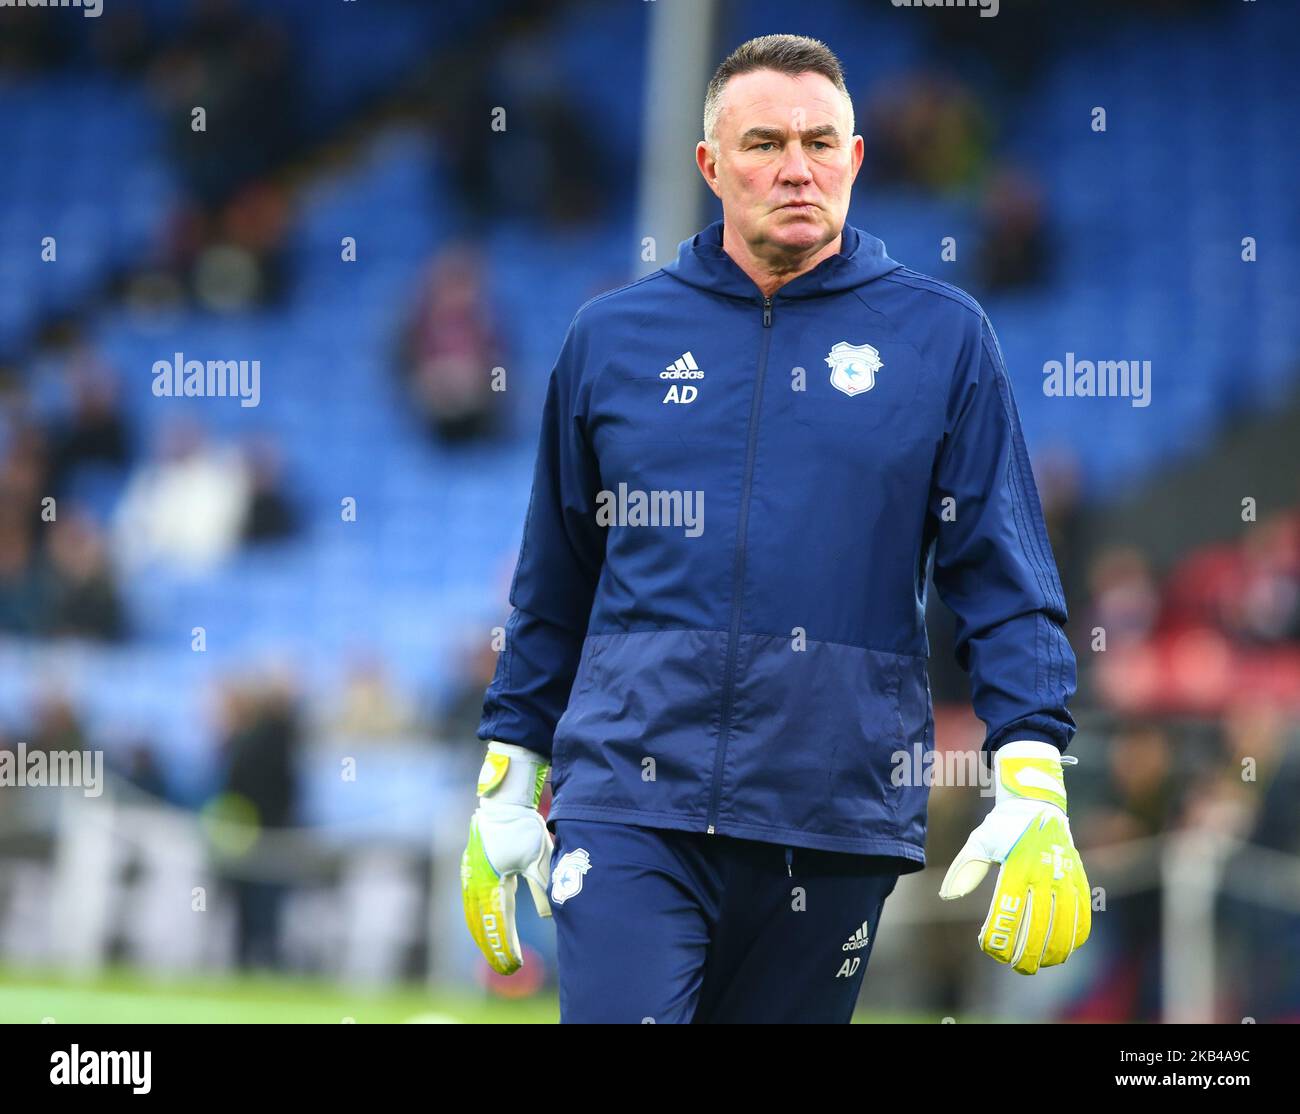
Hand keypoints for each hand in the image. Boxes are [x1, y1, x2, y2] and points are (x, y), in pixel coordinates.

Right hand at [461, 741, 552, 974]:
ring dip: (483, 938)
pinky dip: (477, 921)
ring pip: (473, 916)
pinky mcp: (471, 872)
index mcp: (492, 880)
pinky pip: (471, 904)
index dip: (505, 945)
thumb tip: (550, 916)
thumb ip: (542, 887)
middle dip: (493, 948)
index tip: (514, 964)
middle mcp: (476, 882)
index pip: (498, 922)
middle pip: (481, 924)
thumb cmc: (522, 828)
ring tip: (496, 955)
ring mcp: (470, 877)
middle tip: (507, 969)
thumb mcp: (538, 858)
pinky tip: (484, 930)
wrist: (503, 804)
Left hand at [939, 740, 1090, 974]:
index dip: (1001, 935)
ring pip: (1066, 924)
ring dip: (1055, 949)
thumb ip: (965, 868)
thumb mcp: (980, 841)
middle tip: (1017, 966)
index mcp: (1018, 866)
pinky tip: (1067, 948)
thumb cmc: (1003, 826)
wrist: (1037, 803)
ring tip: (1042, 964)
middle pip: (1040, 924)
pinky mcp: (1079, 878)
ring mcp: (1066, 877)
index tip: (989, 948)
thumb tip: (947, 896)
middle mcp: (1044, 873)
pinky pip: (1084, 912)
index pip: (1009, 910)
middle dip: (1028, 952)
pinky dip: (1077, 934)